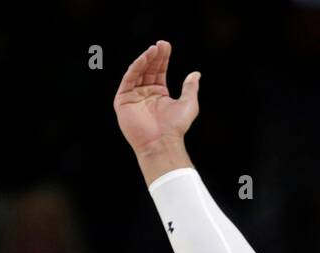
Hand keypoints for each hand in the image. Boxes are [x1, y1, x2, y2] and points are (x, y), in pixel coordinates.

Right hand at [113, 40, 200, 156]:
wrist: (162, 142)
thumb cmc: (176, 127)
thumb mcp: (188, 104)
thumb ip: (190, 88)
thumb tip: (196, 74)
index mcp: (159, 93)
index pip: (159, 71)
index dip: (163, 58)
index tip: (166, 45)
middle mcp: (145, 93)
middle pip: (148, 69)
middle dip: (154, 56)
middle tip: (160, 44)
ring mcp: (133, 96)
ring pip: (138, 72)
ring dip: (145, 59)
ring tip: (153, 49)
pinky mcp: (123, 100)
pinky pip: (128, 80)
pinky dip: (135, 68)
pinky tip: (142, 59)